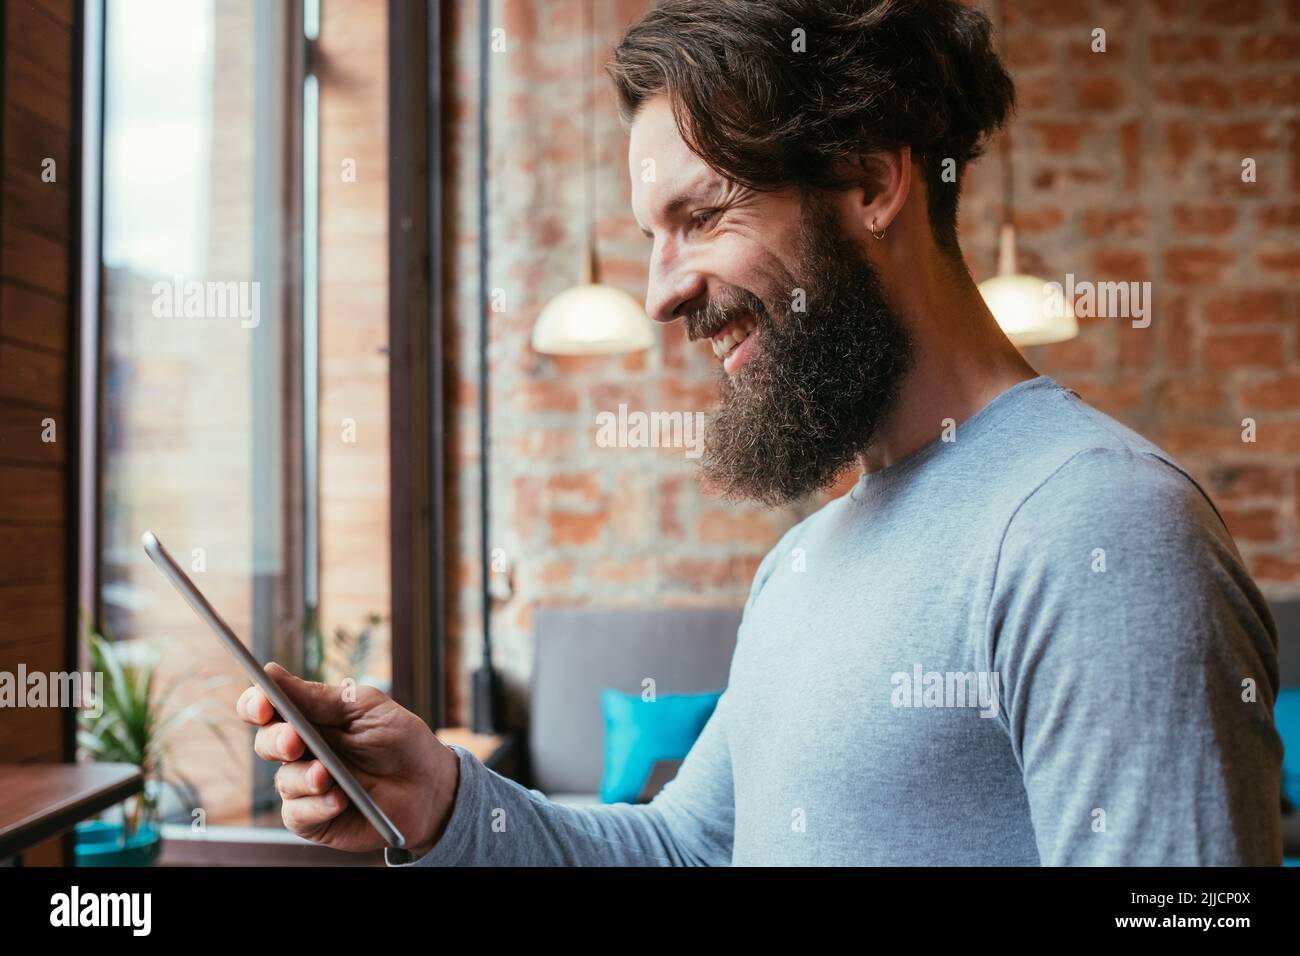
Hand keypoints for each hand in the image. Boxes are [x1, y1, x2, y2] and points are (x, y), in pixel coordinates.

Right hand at [237, 663, 458, 854]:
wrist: (430, 786)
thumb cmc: (399, 740)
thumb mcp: (365, 708)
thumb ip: (318, 697)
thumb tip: (270, 672)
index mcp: (309, 718)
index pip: (266, 708)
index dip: (255, 704)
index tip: (262, 704)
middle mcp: (301, 752)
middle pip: (266, 743)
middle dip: (276, 740)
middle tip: (295, 741)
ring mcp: (305, 786)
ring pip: (284, 780)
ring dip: (304, 777)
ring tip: (329, 775)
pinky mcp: (314, 819)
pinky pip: (298, 814)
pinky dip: (317, 806)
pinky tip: (340, 799)